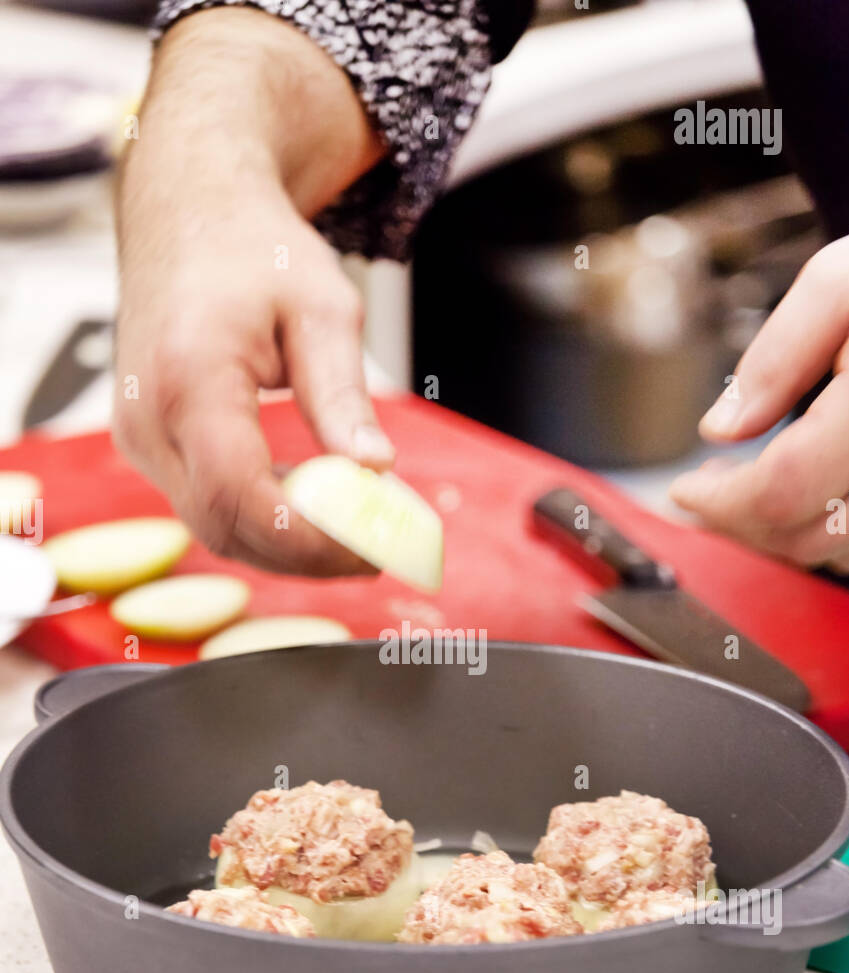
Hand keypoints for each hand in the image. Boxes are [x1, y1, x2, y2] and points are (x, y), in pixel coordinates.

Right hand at [114, 8, 391, 574]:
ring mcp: (138, 435)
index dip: (307, 537)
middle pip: (225, 527)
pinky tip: (313, 507)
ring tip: (356, 535)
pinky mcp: (146, 443)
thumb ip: (343, 396)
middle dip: (306, 555)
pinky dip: (261, 522)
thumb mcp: (323, 307)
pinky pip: (204, 506)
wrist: (188, 210)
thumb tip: (375, 470)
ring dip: (286, 547)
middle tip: (377, 552)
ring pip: (213, 528)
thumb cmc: (254, 248)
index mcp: (187, 378)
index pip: (240, 493)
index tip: (371, 548)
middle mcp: (146, 417)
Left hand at [670, 230, 848, 573]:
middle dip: (741, 522)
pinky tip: (807, 489)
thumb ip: (777, 357)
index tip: (686, 488)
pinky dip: (827, 533)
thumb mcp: (841, 281)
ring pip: (838, 554)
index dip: (720, 502)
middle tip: (709, 485)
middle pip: (806, 536)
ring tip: (751, 481)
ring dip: (782, 533)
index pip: (783, 491)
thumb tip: (721, 429)